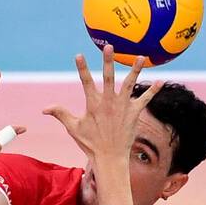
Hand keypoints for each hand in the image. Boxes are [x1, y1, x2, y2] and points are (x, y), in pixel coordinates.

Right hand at [42, 45, 158, 160]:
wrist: (110, 158)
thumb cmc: (90, 144)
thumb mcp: (73, 128)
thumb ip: (60, 114)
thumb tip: (44, 109)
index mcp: (93, 103)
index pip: (85, 81)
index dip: (82, 68)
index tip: (79, 55)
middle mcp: (108, 102)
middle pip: (108, 77)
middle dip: (108, 61)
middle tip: (109, 46)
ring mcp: (123, 106)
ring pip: (130, 83)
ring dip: (135, 70)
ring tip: (140, 57)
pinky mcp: (134, 113)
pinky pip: (145, 99)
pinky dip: (153, 90)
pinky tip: (161, 81)